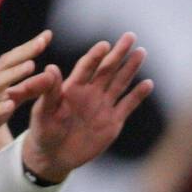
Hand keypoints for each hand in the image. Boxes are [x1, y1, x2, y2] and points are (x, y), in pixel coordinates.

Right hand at [0, 31, 54, 160]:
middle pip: (5, 65)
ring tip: (31, 65)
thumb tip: (47, 78)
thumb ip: (26, 90)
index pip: (13, 60)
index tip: (48, 35)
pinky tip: (10, 104)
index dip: (29, 47)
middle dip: (23, 52)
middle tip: (41, 42)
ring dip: (13, 74)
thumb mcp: (8, 102)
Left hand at [22, 32, 153, 183]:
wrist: (55, 155)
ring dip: (131, 68)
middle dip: (119, 53)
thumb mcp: (43, 111)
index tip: (105, 45)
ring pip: (120, 83)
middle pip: (107, 69)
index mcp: (73, 87)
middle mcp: (90, 92)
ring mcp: (103, 106)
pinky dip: (138, 95)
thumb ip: (50, 91)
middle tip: (130, 36)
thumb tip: (51, 68)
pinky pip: (127, 105)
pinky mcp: (113, 122)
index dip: (95, 56)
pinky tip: (148, 84)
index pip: (87, 67)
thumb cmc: (44, 131)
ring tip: (141, 53)